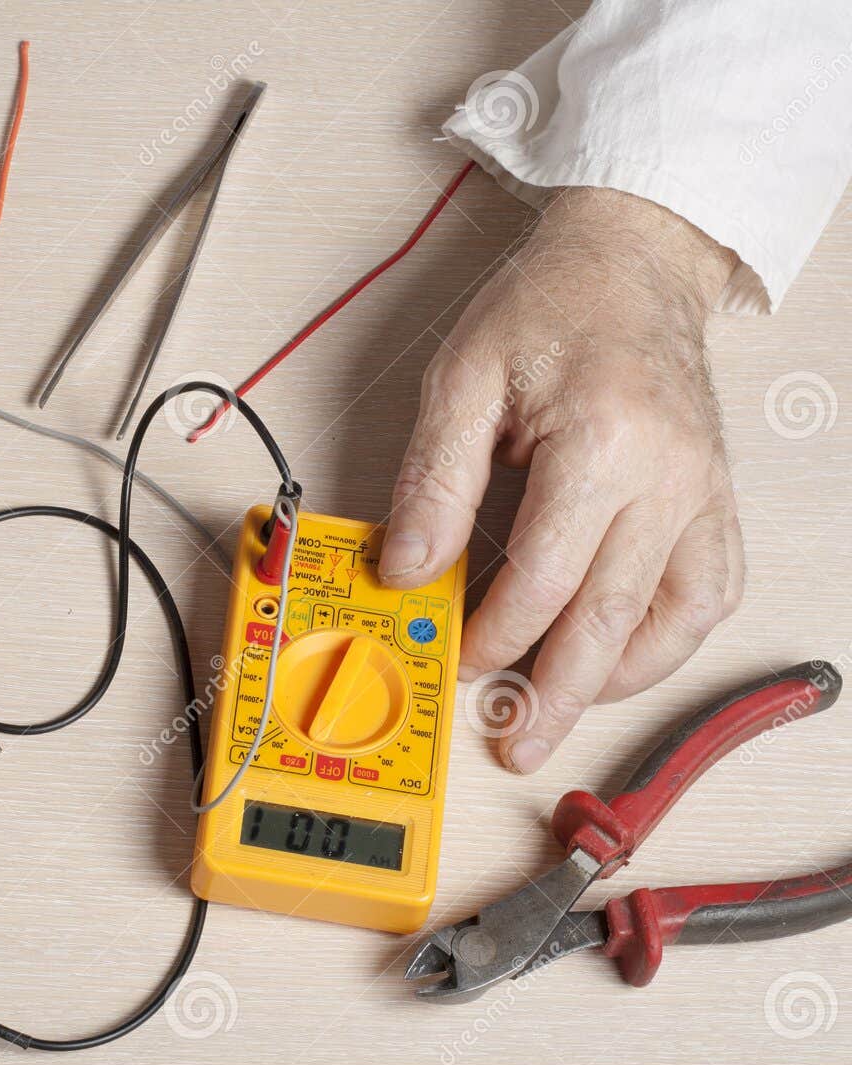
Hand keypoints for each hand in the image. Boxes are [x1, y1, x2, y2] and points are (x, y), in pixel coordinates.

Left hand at [380, 187, 742, 773]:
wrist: (631, 262)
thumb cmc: (547, 309)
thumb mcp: (463, 379)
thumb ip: (434, 481)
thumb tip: (406, 569)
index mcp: (602, 440)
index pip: (541, 578)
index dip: (493, 634)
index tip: (455, 658)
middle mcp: (668, 475)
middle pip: (610, 618)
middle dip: (555, 695)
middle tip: (515, 746)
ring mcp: (703, 490)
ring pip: (672, 619)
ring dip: (616, 681)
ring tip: (562, 715)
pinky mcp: (715, 498)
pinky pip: (710, 592)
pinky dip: (667, 640)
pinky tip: (620, 660)